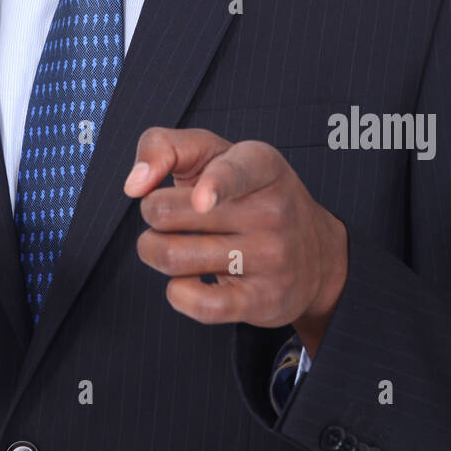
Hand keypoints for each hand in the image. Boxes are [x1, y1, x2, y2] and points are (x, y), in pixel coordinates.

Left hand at [124, 128, 347, 357]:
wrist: (316, 253)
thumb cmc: (245, 193)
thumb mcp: (214, 153)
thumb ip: (165, 146)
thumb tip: (135, 184)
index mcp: (261, 164)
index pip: (235, 172)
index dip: (215, 186)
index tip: (201, 202)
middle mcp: (271, 210)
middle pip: (168, 214)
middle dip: (152, 212)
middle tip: (168, 214)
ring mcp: (271, 257)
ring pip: (173, 257)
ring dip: (153, 250)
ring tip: (170, 244)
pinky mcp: (262, 300)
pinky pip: (200, 304)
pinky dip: (177, 292)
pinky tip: (186, 280)